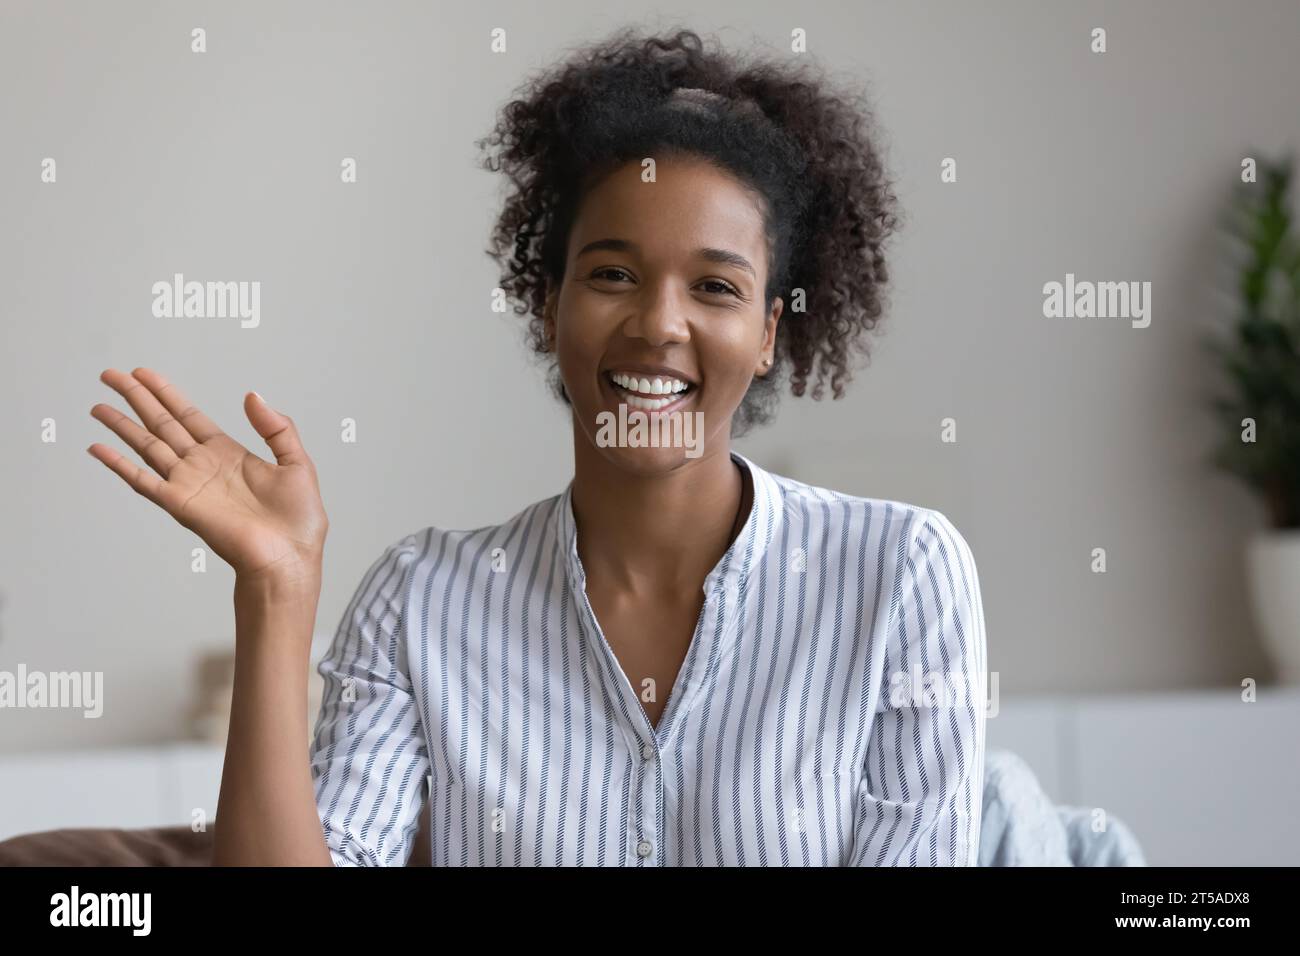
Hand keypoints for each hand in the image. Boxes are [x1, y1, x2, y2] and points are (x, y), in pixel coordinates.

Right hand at [88, 368, 328, 582]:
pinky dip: (119, 464)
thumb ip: (277, 427)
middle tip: (111, 375)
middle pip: (161, 423)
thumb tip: (252, 395)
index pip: (188, 415)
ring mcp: (188, 484)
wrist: (289, 557)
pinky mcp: (180, 505)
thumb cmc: (297, 521)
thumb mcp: (297, 463)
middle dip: (136, 398)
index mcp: (228, 453)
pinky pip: (142, 480)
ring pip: (147, 446)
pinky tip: (99, 448)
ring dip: (121, 425)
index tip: (144, 374)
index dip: (165, 393)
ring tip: (98, 405)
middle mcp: (203, 466)